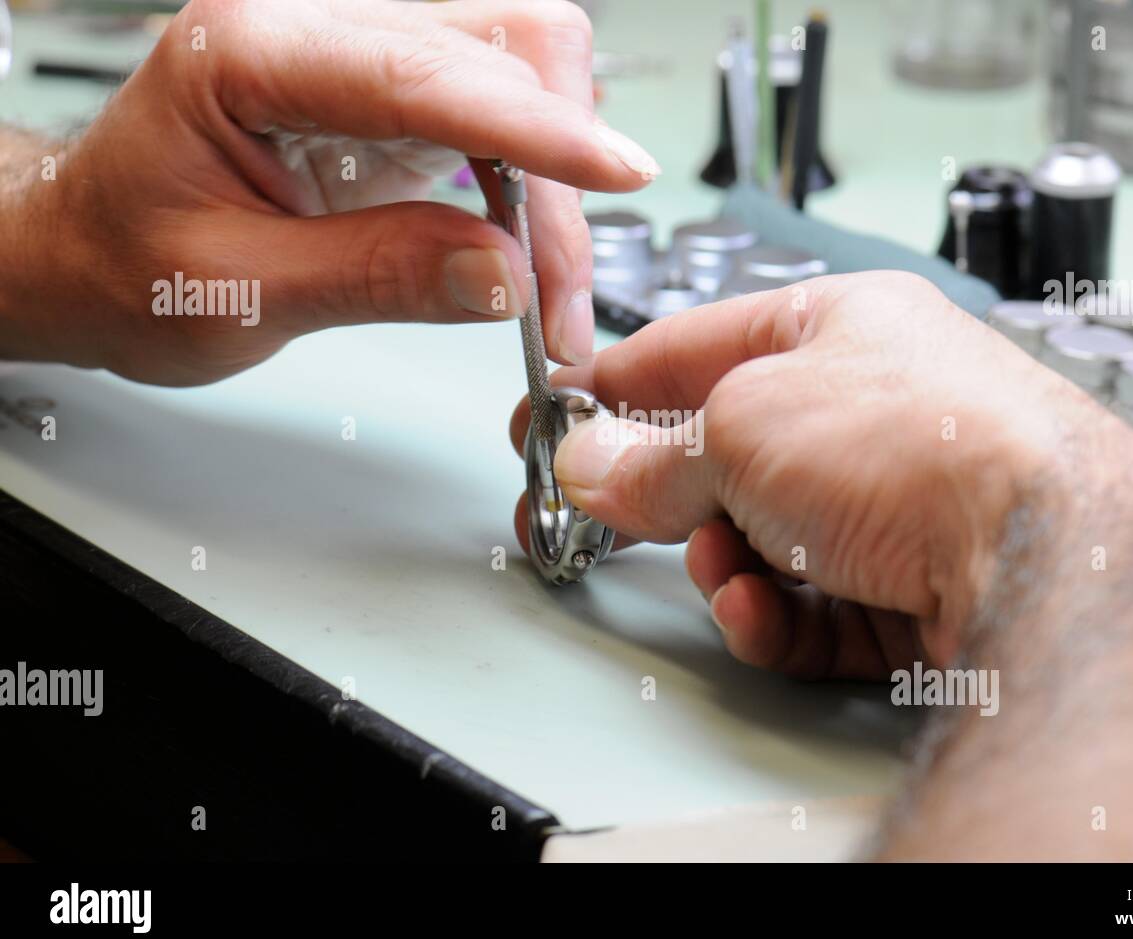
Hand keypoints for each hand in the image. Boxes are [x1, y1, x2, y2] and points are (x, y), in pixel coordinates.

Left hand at [0, 0, 658, 383]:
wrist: (90, 253)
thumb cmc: (126, 263)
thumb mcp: (233, 292)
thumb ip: (372, 276)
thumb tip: (502, 276)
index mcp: (251, 50)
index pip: (425, 72)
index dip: (536, 126)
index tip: (617, 173)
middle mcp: (314, 23)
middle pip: (502, 46)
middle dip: (559, 170)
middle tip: (560, 293)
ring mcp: (360, 48)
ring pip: (520, 70)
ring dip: (555, 180)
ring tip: (544, 288)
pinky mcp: (391, 87)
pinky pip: (500, 108)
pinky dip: (533, 182)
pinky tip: (522, 248)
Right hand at [511, 271, 1132, 677]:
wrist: (1046, 555)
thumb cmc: (925, 446)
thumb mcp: (743, 428)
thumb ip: (654, 454)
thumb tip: (593, 463)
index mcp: (841, 327)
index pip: (699, 346)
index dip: (615, 382)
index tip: (556, 416)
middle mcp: (876, 410)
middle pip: (734, 453)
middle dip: (670, 493)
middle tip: (607, 516)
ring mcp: (900, 502)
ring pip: (767, 538)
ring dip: (724, 562)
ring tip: (724, 568)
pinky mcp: (915, 588)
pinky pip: (811, 606)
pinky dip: (774, 615)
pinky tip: (761, 613)